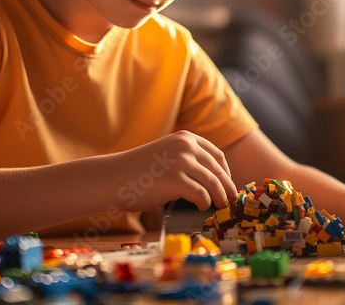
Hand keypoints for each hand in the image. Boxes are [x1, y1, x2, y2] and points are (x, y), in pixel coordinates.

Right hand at [108, 131, 237, 212]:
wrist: (114, 177)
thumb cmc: (138, 170)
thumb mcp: (167, 154)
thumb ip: (186, 159)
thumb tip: (212, 180)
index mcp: (185, 138)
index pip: (217, 155)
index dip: (226, 172)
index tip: (227, 183)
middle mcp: (186, 146)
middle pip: (218, 170)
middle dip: (227, 187)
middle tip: (230, 200)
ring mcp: (181, 162)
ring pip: (214, 183)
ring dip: (220, 197)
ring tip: (219, 205)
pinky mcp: (175, 181)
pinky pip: (201, 195)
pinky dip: (204, 203)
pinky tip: (201, 207)